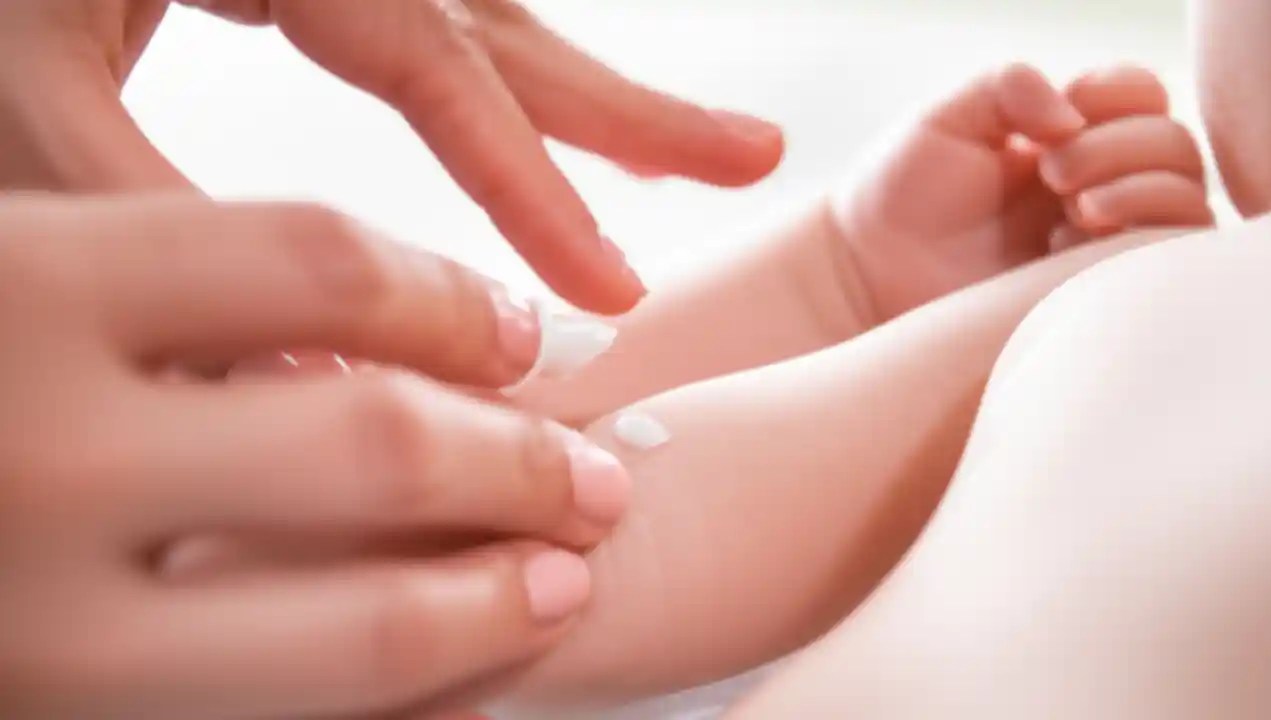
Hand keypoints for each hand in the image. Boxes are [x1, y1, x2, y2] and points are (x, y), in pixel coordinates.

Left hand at [0, 0, 783, 314]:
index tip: (608, 290)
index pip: (433, 60)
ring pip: (477, 24)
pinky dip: (490, 95)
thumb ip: (163, 236)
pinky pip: (420, 39)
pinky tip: (526, 123)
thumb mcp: (28, 111)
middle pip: (496, 18)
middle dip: (623, 104)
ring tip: (695, 149)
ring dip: (582, 94)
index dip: (526, 180)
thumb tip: (305, 389)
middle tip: (752, 155)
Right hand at [0, 195, 631, 718]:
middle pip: (373, 447)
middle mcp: (35, 465)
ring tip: (561, 583)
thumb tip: (377, 327)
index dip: (447, 298)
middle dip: (521, 465)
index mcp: (23, 294)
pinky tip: (469, 681)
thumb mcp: (6, 286)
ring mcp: (53, 635)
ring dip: (490, 610)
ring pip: (356, 630)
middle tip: (598, 481)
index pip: (317, 262)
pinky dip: (412, 708)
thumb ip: (147, 280)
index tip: (516, 334)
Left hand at [827, 63, 1209, 322]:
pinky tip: (1065, 249)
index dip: (1122, 94)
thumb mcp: (945, 117)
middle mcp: (1097, 185)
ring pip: (1187, 205)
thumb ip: (1007, 85)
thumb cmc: (898, 195)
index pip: (1143, 97)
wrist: (865, 272)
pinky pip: (1163, 268)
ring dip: (1142, 192)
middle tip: (1054, 173)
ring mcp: (1099, 243)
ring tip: (1072, 208)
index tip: (1063, 116)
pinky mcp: (1091, 295)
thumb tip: (1072, 116)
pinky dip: (1134, 245)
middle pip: (1177, 148)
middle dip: (1124, 148)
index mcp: (1067, 135)